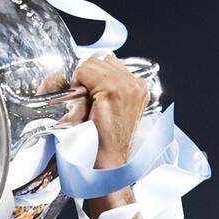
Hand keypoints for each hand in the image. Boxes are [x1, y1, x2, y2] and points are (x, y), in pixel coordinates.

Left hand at [68, 53, 149, 167]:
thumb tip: (95, 75)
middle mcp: (136, 82)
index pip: (112, 62)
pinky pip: (85, 72)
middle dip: (88, 75)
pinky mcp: (113, 89)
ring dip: (82, 78)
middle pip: (102, 60)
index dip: (96, 75)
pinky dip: (78, 82)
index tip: (91, 92)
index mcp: (140, 86)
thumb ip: (112, 90)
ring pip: (93, 64)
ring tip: (83, 98)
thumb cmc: (110, 140)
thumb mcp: (117, 110)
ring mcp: (126, 84)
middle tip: (84, 96)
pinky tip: (81, 99)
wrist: (111, 159)